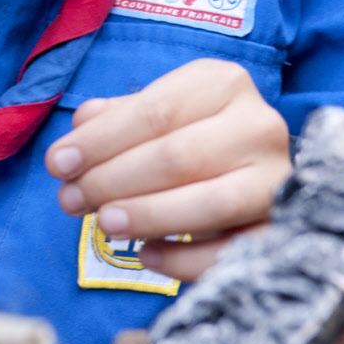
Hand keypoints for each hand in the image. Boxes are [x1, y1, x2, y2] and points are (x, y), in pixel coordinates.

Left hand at [44, 57, 290, 282]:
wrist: (259, 171)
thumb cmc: (193, 135)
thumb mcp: (156, 113)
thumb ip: (117, 118)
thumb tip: (81, 126)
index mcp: (224, 84)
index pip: (155, 111)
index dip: (100, 140)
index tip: (59, 163)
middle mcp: (259, 126)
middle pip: (176, 157)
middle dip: (113, 181)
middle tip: (71, 199)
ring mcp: (278, 180)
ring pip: (209, 203)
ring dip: (147, 216)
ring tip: (104, 223)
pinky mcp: (285, 228)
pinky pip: (231, 251)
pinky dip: (184, 259)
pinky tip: (146, 254)